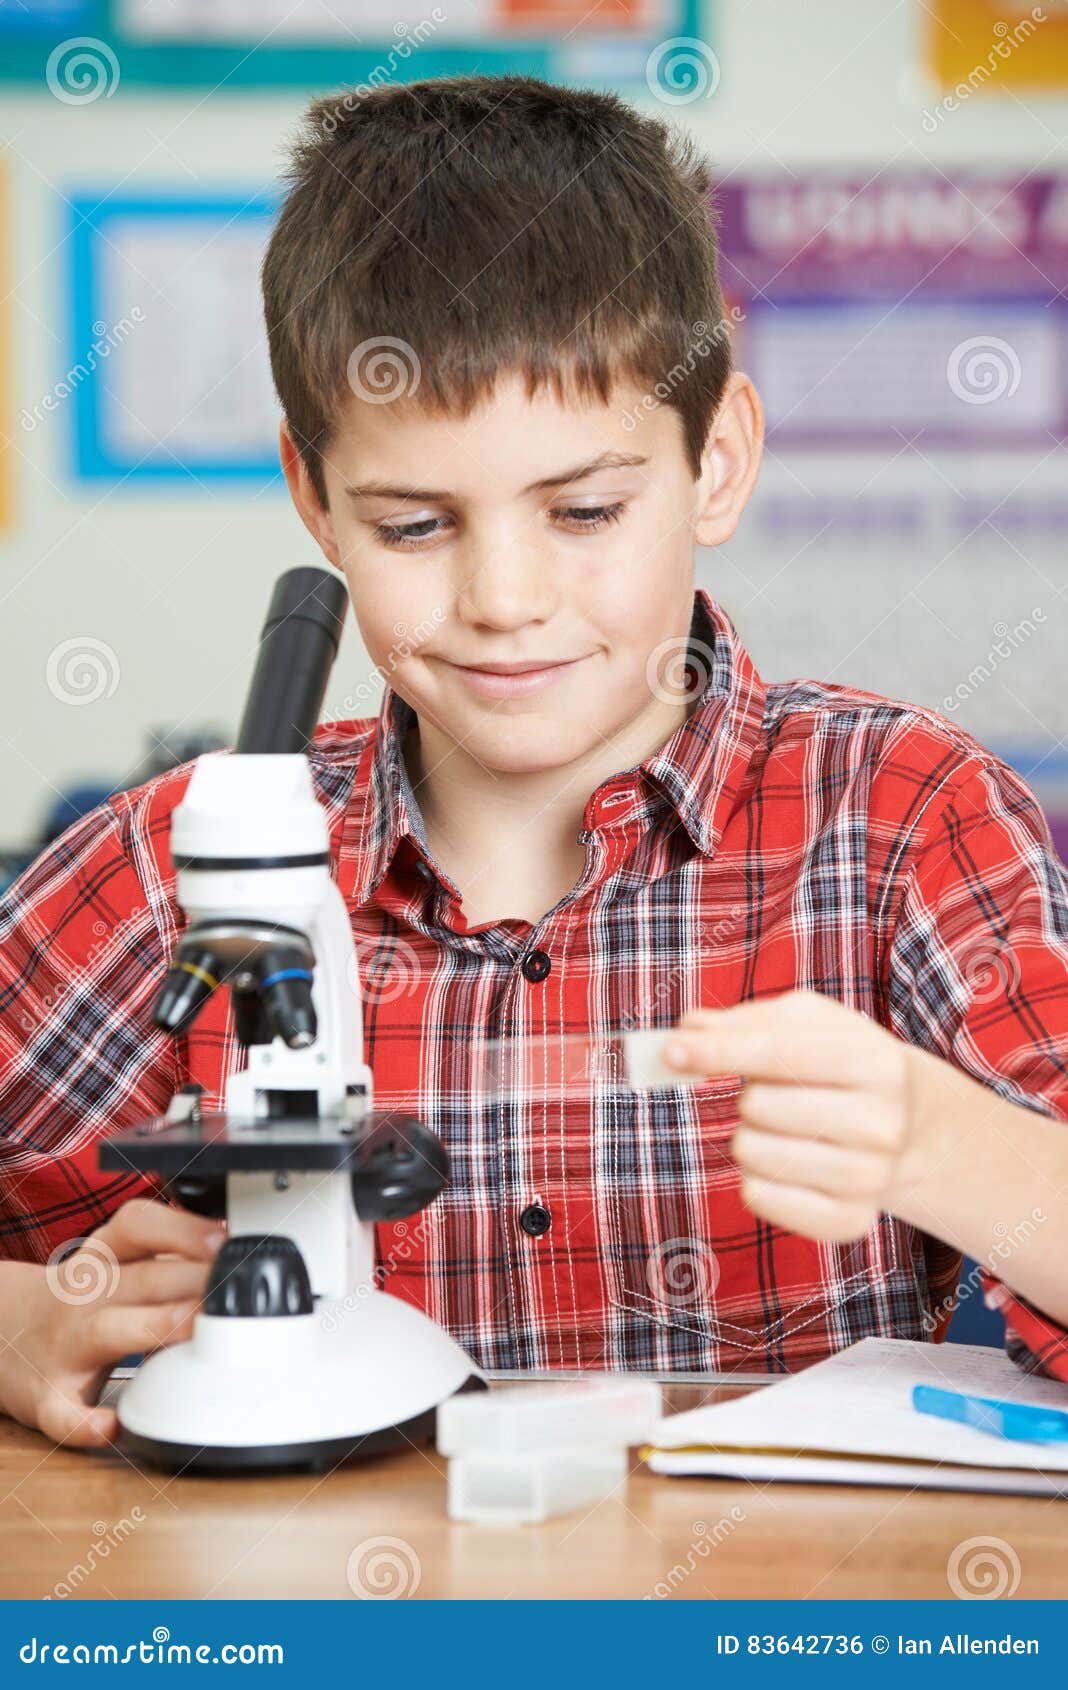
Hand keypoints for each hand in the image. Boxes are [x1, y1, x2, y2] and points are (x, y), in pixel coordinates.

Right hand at [1, 1199, 225, 1448]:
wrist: (2, 1335)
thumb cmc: (80, 1300)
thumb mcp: (113, 1262)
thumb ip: (167, 1254)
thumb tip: (233, 1248)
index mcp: (102, 1257)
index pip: (136, 1225)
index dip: (180, 1228)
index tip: (223, 1239)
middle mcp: (83, 1296)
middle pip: (140, 1278)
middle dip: (190, 1279)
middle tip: (234, 1287)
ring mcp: (65, 1346)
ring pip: (108, 1331)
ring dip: (155, 1326)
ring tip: (196, 1326)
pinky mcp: (49, 1398)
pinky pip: (65, 1413)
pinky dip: (86, 1424)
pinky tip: (113, 1426)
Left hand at [662, 990, 917, 1242]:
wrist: (910, 1125)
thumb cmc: (842, 1062)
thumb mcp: (810, 1023)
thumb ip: (745, 1021)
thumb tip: (687, 1030)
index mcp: (878, 1063)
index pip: (781, 1053)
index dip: (719, 1050)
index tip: (670, 1051)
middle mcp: (883, 1126)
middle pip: (759, 1106)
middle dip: (747, 1095)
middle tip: (775, 1094)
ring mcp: (869, 1180)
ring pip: (751, 1152)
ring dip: (747, 1135)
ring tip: (785, 1128)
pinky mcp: (848, 1223)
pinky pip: (757, 1196)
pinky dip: (753, 1176)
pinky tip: (786, 1163)